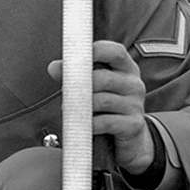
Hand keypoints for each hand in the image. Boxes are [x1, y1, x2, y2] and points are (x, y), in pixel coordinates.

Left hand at [48, 40, 153, 173]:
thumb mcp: (95, 89)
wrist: (131, 138)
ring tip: (71, 111)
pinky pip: (105, 122)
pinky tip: (85, 125)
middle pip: (102, 78)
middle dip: (79, 87)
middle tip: (67, 95)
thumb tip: (54, 67)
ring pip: (101, 101)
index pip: (115, 51)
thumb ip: (74, 76)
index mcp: (126, 69)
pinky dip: (90, 124)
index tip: (76, 56)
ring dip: (80, 107)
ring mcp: (135, 104)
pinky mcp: (133, 124)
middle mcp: (134, 84)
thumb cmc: (109, 107)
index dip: (96, 50)